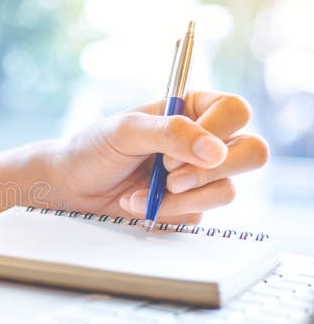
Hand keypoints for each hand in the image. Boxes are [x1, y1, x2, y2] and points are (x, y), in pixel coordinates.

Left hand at [45, 91, 268, 222]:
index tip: (172, 150)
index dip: (214, 132)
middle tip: (168, 176)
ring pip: (228, 190)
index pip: (235, 111)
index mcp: (194, 110)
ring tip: (144, 192)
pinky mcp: (191, 206)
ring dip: (181, 196)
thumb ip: (170, 133)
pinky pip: (202, 214)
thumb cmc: (93, 148)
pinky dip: (167, 211)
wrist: (71, 186)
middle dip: (208, 171)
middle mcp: (204, 142)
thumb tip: (215, 150)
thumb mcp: (126, 130)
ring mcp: (201, 177)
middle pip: (252, 152)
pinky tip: (138, 204)